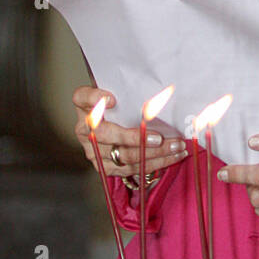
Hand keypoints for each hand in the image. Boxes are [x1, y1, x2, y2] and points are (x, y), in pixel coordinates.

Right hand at [72, 85, 186, 178]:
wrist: (120, 124)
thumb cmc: (124, 105)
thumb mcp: (123, 92)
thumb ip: (132, 90)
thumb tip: (162, 90)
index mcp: (85, 106)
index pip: (82, 97)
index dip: (95, 99)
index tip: (113, 100)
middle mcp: (84, 129)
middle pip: (105, 134)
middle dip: (134, 138)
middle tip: (159, 137)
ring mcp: (93, 151)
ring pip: (123, 155)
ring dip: (154, 153)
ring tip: (176, 146)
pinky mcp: (105, 167)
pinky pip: (131, 168)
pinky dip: (155, 163)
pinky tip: (173, 156)